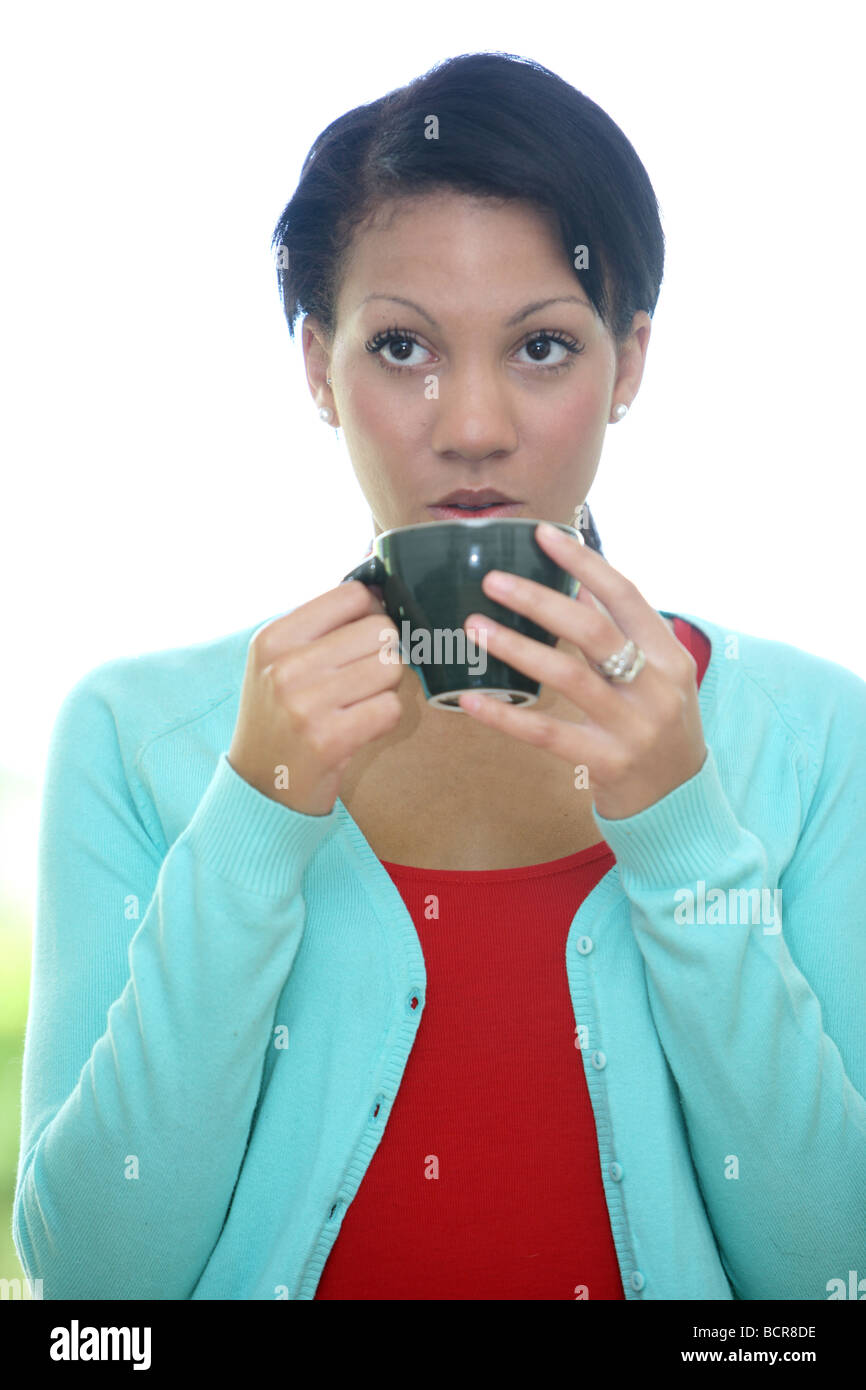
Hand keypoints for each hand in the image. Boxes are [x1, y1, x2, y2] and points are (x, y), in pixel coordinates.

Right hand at [228, 581, 402, 816]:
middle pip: (381, 630)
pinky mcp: (327, 739)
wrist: (260, 786)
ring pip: (391, 667)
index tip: (361, 638)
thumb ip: (324, 625)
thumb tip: (377, 587)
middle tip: (360, 679)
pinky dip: (384, 719)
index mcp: (273, 637)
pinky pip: (390, 708)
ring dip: (385, 688)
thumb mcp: (281, 662)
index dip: (370, 613)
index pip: (352, 594)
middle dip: (382, 654)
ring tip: (356, 704)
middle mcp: (284, 666)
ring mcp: (304, 703)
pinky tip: (358, 727)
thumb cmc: (281, 717)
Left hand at [458, 521, 707, 819]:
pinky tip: (471, 701)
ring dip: (515, 648)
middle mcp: (656, 687)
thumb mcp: (657, 675)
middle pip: (593, 631)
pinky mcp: (606, 762)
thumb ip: (622, 633)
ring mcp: (632, 727)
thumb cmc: (658, 727)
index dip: (583, 562)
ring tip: (474, 628)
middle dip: (539, 601)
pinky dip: (506, 716)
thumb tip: (579, 587)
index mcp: (670, 655)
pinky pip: (546, 733)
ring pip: (566, 677)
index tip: (542, 535)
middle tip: (493, 581)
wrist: (680, 801)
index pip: (625, 595)